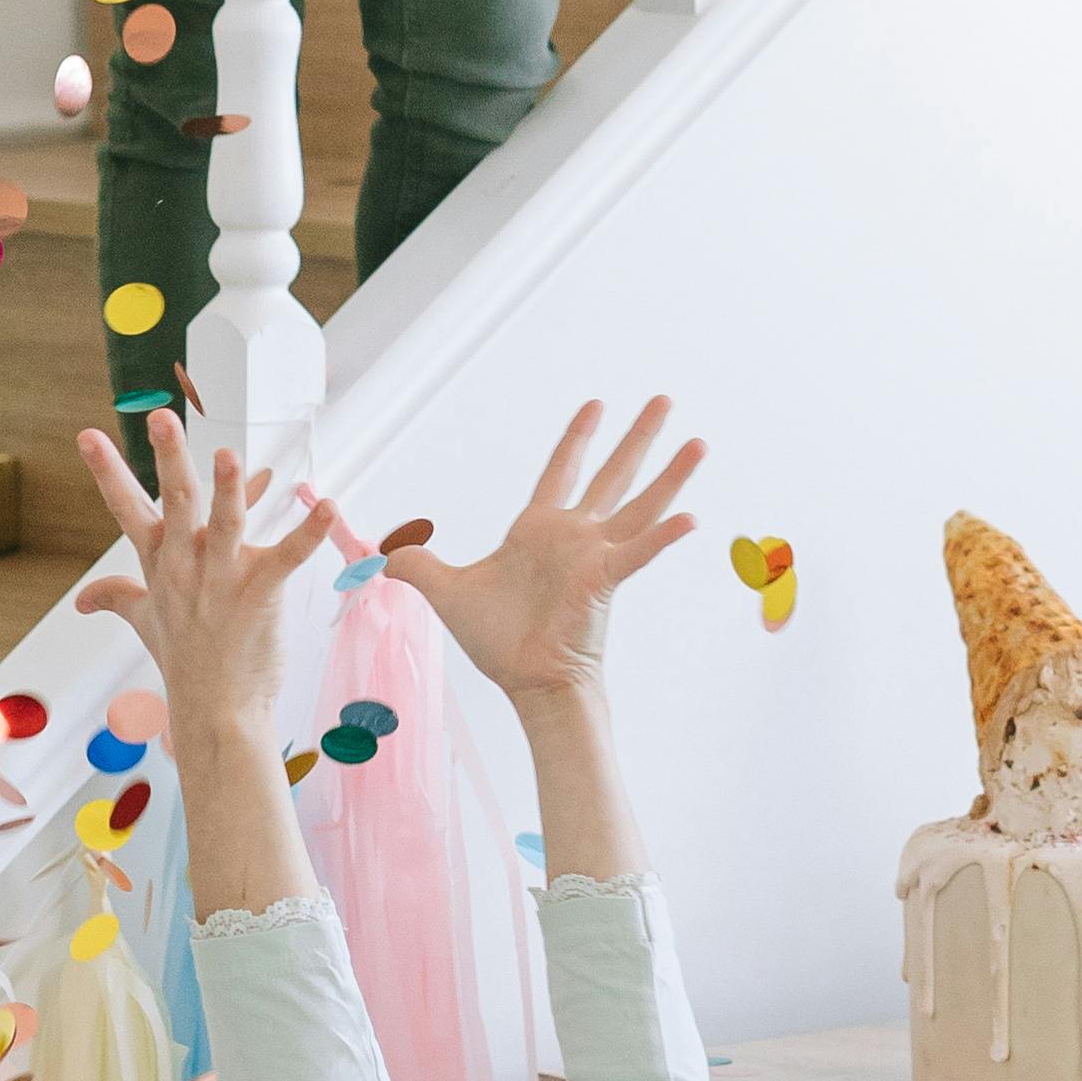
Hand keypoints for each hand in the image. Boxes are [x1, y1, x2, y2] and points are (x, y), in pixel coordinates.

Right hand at [71, 417, 345, 729]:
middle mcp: (185, 568)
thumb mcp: (145, 623)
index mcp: (159, 565)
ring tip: (229, 457)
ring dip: (228, 491)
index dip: (108, 472)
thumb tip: (84, 598)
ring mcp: (220, 582)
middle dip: (168, 459)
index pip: (127, 510)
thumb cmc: (185, 663)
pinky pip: (285, 559)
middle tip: (161, 418)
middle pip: (175, 504)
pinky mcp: (258, 597)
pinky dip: (307, 533)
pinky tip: (326, 507)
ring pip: (222, 526)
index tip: (88, 435)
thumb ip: (117, 598)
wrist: (215, 713)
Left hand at [387, 401, 702, 704]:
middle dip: (637, 437)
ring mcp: (595, 556)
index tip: (596, 406)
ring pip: (639, 504)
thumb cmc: (499, 640)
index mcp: (541, 531)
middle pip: (613, 474)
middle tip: (663, 401)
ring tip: (700, 443)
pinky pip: (638, 552)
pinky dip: (663, 535)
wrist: (527, 679)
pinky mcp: (604, 580)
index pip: (562, 470)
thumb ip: (417, 564)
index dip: (578, 438)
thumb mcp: (446, 590)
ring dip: (670, 475)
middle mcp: (575, 536)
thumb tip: (382, 550)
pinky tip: (690, 517)